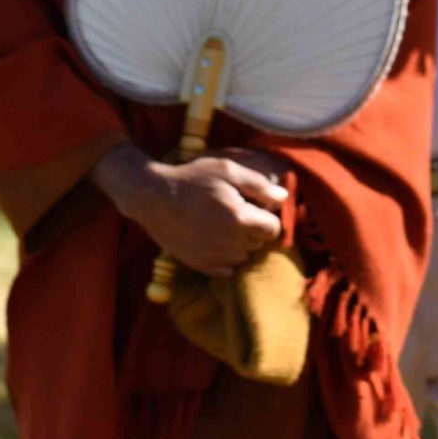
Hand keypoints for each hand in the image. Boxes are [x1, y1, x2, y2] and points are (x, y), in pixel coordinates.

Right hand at [91, 142, 287, 276]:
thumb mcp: (227, 170)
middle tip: (234, 212)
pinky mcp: (200, 266)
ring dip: (239, 243)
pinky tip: (212, 238)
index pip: (273, 229)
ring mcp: (214, 257)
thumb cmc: (192, 179)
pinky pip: (227, 268)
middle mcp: (229, 242)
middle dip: (253, 229)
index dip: (267, 217)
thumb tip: (284, 198)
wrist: (153, 198)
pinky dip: (224, 256)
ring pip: (244, 256)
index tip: (254, 208)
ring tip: (221, 224)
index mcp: (239, 218)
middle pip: (259, 243)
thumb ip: (259, 184)